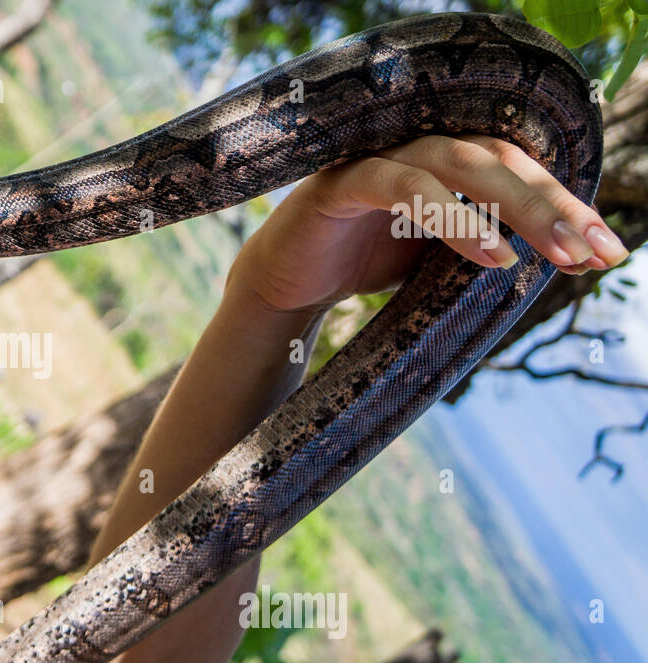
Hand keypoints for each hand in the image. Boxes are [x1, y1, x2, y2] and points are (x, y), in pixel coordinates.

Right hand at [229, 135, 630, 313]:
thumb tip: (568, 257)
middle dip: (552, 206)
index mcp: (445, 161)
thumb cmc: (363, 264)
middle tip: (593, 250)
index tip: (606, 252)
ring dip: (512, 208)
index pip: (518, 168)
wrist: (285, 286)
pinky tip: (489, 254)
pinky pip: (405, 188)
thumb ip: (488, 242)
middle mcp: (417, 146)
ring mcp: (380, 158)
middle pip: (499, 158)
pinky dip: (450, 217)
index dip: (564, 206)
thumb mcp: (438, 257)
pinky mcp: (344, 182)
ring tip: (551, 255)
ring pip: (459, 162)